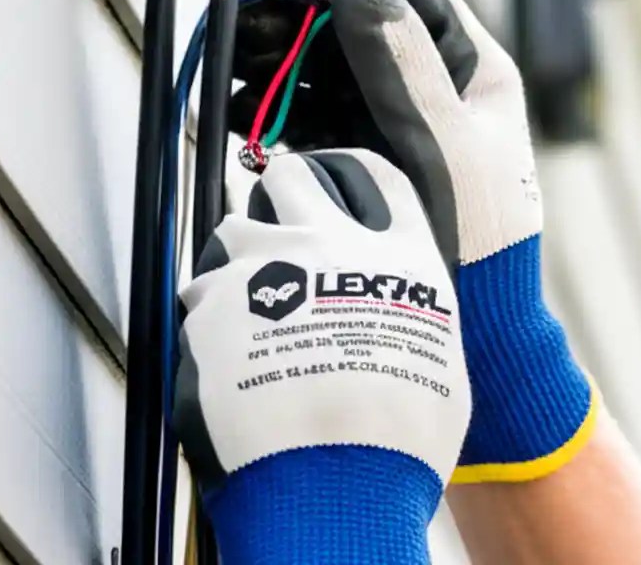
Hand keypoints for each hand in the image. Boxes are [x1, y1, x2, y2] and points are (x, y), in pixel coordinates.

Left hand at [173, 149, 470, 562]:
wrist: (340, 467)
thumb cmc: (405, 432)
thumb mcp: (438, 362)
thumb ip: (411, 320)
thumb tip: (394, 326)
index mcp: (400, 255)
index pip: (377, 177)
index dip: (354, 172)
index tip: (339, 180)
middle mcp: (332, 243)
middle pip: (295, 177)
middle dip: (285, 191)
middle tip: (284, 226)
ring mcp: (267, 267)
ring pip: (236, 225)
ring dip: (240, 254)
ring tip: (247, 297)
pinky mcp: (215, 304)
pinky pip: (202, 291)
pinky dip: (209, 313)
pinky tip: (223, 349)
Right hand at [245, 0, 595, 483]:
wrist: (476, 331)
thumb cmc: (483, 247)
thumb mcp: (448, 151)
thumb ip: (405, 73)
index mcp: (471, 68)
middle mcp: (429, 85)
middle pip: (351, 21)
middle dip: (291, 18)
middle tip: (242, 27)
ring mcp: (390, 120)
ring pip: (321, 68)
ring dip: (271, 66)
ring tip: (232, 84)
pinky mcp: (357, 157)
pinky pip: (307, 117)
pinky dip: (269, 112)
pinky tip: (240, 122)